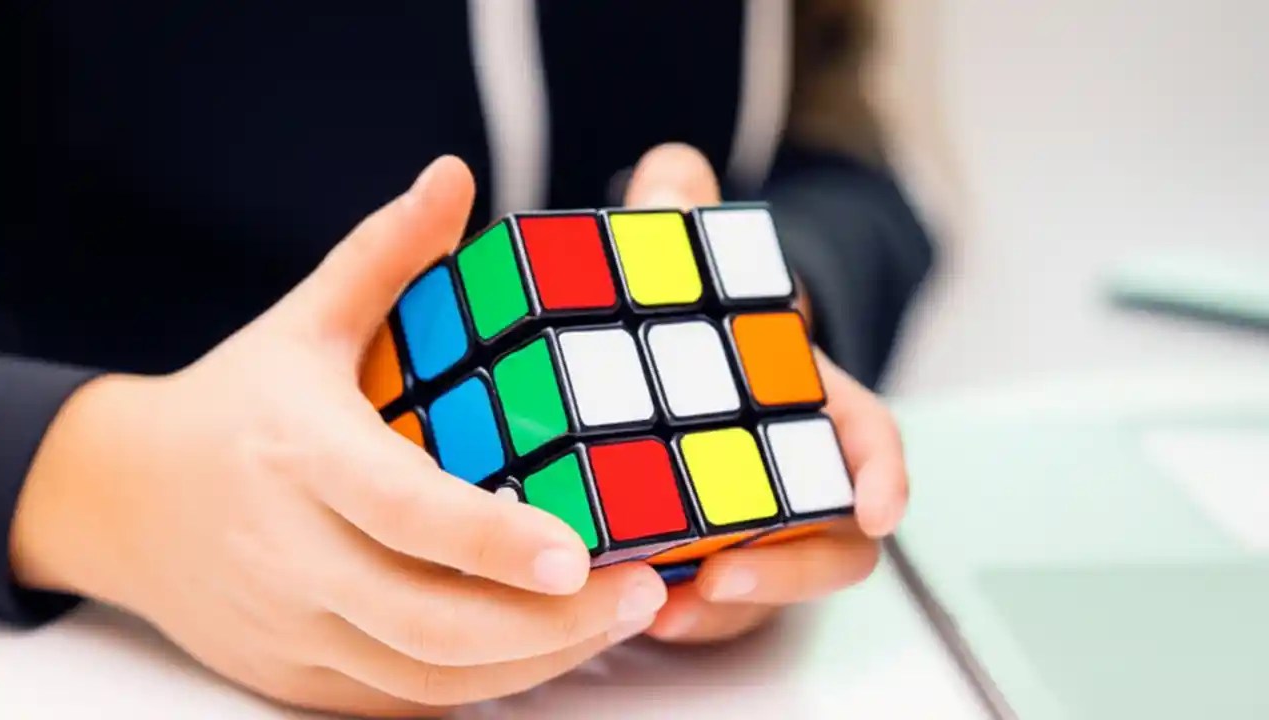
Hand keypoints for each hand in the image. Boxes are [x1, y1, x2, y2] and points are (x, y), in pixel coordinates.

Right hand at [10, 156, 667, 716]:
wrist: (124, 501)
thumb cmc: (237, 405)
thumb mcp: (305, 321)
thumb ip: (385, 256)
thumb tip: (455, 178)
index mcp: (303, 456)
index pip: (404, 510)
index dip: (493, 541)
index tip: (581, 552)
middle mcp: (292, 553)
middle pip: (426, 619)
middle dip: (548, 625)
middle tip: (643, 593)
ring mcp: (292, 626)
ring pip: (422, 674)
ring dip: (530, 663)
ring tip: (619, 622)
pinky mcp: (295, 674)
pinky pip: (398, 701)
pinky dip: (476, 686)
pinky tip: (544, 654)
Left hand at [621, 144, 908, 643]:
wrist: (660, 367)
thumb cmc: (692, 319)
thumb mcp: (680, 261)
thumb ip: (679, 213)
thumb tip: (669, 173)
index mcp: (805, 403)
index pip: (866, 437)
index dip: (882, 471)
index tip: (880, 508)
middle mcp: (795, 474)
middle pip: (830, 539)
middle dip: (789, 569)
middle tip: (724, 576)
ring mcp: (757, 526)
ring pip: (774, 585)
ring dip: (732, 605)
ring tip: (667, 610)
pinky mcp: (712, 564)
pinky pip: (715, 607)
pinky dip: (685, 617)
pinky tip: (639, 614)